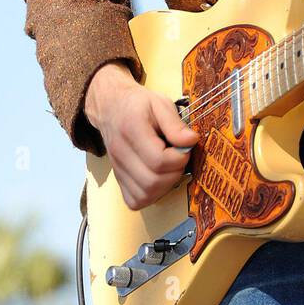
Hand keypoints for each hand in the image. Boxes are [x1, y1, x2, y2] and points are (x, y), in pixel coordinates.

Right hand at [84, 62, 199, 210]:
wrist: (111, 107)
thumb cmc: (137, 105)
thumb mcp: (160, 103)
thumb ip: (176, 124)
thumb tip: (191, 141)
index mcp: (131, 129)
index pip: (158, 160)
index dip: (179, 158)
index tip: (185, 147)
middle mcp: (120, 153)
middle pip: (152, 182)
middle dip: (174, 173)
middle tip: (179, 158)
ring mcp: (117, 169)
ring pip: (145, 195)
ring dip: (165, 186)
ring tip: (169, 167)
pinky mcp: (118, 179)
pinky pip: (135, 201)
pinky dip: (151, 195)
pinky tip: (158, 178)